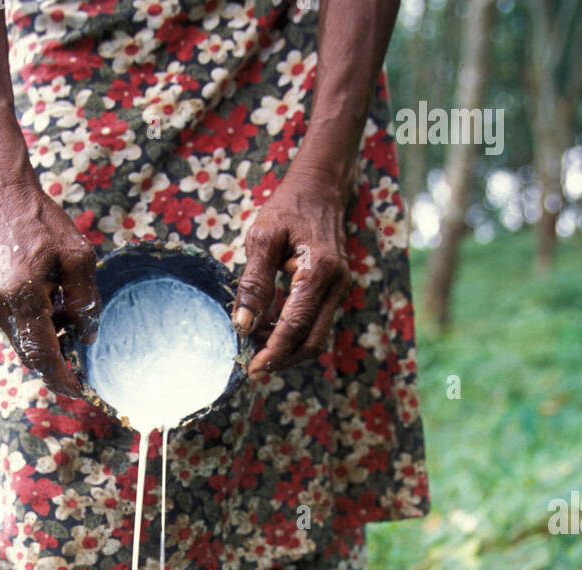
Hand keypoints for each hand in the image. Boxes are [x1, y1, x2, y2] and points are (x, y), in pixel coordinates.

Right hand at [0, 173, 100, 397]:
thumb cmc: (42, 223)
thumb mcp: (78, 257)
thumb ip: (86, 302)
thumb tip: (87, 339)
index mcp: (22, 296)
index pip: (43, 354)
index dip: (61, 377)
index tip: (78, 391)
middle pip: (32, 353)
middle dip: (57, 356)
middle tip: (78, 345)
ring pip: (22, 341)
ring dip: (46, 334)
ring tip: (59, 299)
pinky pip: (12, 326)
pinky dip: (32, 322)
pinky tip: (44, 295)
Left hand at [232, 172, 350, 378]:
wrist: (321, 188)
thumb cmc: (289, 208)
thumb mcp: (263, 237)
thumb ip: (253, 282)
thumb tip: (242, 324)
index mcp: (320, 270)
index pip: (296, 324)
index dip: (273, 351)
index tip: (252, 368)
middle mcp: (336, 284)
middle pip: (311, 341)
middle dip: (281, 358)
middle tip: (252, 367)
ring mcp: (339, 290)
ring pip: (315, 336)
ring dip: (286, 348)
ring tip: (256, 347)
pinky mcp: (334, 292)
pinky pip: (315, 323)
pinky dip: (292, 334)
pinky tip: (268, 330)